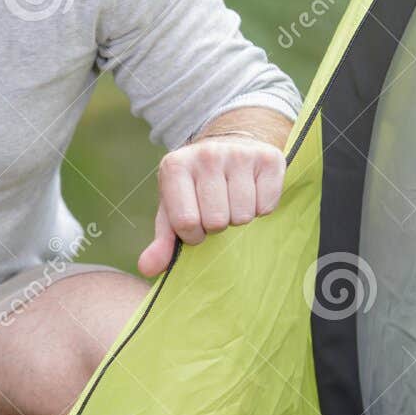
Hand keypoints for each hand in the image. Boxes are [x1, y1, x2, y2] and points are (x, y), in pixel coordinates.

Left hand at [137, 133, 285, 276]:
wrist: (226, 146)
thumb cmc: (195, 187)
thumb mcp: (172, 209)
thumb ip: (162, 241)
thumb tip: (147, 268)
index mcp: (175, 166)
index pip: (186, 222)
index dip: (192, 234)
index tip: (195, 222)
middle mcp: (206, 155)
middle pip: (217, 221)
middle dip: (216, 225)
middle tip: (215, 208)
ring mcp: (239, 154)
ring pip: (243, 216)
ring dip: (238, 217)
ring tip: (231, 199)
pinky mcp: (268, 158)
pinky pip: (266, 206)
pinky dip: (260, 208)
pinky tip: (250, 191)